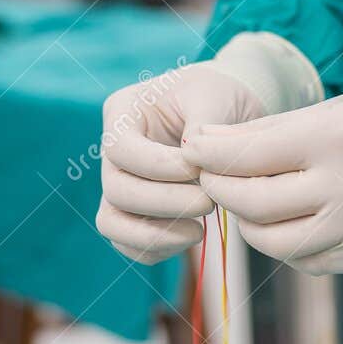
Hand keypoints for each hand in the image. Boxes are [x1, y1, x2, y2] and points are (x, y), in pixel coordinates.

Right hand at [95, 62, 267, 263]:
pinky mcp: (136, 213)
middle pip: (116, 189)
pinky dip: (157, 249)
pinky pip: (130, 244)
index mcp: (123, 112)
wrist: (228, 110)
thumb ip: (202, 128)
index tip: (200, 170)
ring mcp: (121, 184)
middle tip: (209, 203)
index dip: (158, 167)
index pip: (120, 150)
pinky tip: (193, 236)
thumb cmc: (219, 94)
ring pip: (113, 223)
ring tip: (199, 230)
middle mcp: (113, 152)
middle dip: (165, 202)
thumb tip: (191, 162)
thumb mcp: (214, 95)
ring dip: (155, 234)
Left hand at [183, 71, 342, 274]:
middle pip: (255, 204)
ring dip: (251, 226)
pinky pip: (316, 262)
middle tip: (209, 178)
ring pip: (280, 245)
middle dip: (221, 191)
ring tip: (246, 204)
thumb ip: (295, 129)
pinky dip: (291, 246)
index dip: (209, 153)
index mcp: (340, 136)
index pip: (248, 153)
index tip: (191, 147)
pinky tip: (289, 223)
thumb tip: (229, 149)